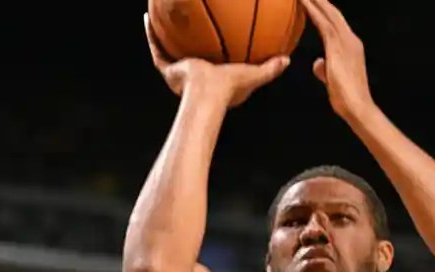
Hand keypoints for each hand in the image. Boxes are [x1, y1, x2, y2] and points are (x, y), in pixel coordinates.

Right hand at [143, 14, 288, 107]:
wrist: (206, 93)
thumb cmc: (229, 88)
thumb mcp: (253, 75)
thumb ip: (270, 68)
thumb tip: (287, 59)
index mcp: (214, 81)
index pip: (214, 65)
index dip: (217, 53)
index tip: (219, 40)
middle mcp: (195, 76)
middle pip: (190, 54)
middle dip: (188, 43)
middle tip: (189, 28)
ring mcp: (179, 73)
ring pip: (169, 50)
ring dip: (164, 35)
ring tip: (161, 17)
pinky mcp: (168, 69)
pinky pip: (156, 47)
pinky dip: (151, 33)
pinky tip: (147, 16)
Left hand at [299, 0, 375, 120]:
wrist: (357, 106)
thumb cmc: (346, 98)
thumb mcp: (332, 80)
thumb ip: (325, 69)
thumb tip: (317, 63)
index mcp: (351, 46)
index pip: (335, 23)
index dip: (324, 10)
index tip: (314, 0)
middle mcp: (351, 39)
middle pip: (333, 13)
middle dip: (321, 0)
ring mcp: (346, 41)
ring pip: (329, 13)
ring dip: (315, 1)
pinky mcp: (338, 46)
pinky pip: (323, 23)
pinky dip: (313, 10)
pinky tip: (303, 1)